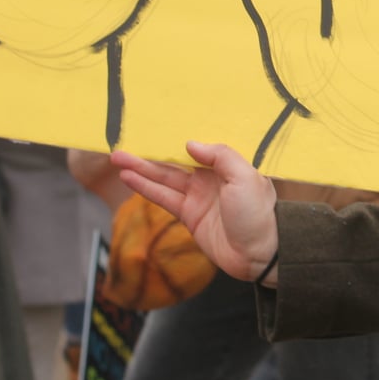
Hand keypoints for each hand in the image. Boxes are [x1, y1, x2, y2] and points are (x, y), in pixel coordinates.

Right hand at [112, 142, 280, 283]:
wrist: (260, 255)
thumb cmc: (258, 213)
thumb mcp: (246, 177)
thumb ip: (220, 156)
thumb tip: (190, 143)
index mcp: (228, 164)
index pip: (198, 145)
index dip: (177, 136)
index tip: (157, 125)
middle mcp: (211, 177)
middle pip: (175, 161)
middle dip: (151, 152)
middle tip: (124, 142)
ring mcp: (198, 196)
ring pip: (164, 178)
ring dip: (141, 169)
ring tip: (117, 158)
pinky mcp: (189, 215)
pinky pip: (164, 197)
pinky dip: (146, 188)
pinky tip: (129, 178)